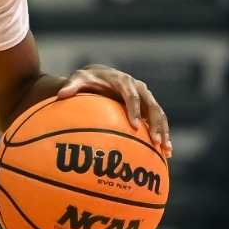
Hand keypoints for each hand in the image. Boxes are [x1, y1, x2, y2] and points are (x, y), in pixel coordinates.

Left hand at [56, 65, 171, 152]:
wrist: (100, 75)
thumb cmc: (88, 79)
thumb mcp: (78, 79)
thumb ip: (71, 86)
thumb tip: (60, 95)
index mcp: (124, 81)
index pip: (132, 96)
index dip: (135, 110)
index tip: (135, 126)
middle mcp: (139, 88)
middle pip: (152, 106)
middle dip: (155, 124)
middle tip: (156, 141)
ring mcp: (146, 97)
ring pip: (159, 114)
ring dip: (164, 131)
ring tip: (166, 150)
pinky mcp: (148, 106)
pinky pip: (159, 120)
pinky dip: (163, 134)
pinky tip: (167, 152)